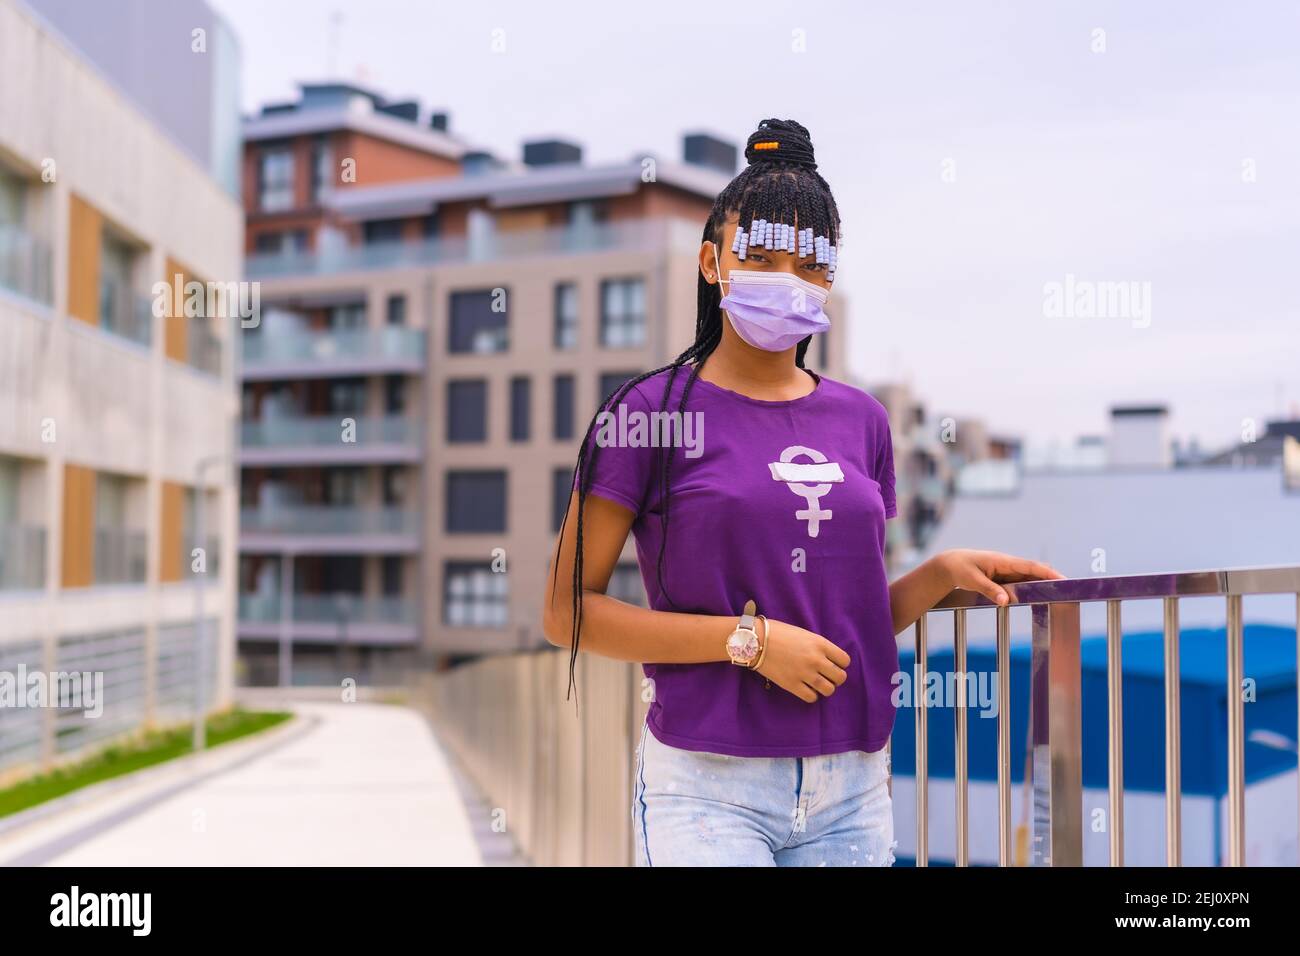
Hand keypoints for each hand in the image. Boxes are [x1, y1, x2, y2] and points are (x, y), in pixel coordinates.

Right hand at [754, 619, 849, 702]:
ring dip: (825, 688)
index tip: (832, 664)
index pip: (845, 660)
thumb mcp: (804, 634)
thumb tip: (828, 660)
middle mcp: (815, 659)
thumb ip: (818, 646)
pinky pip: (811, 698)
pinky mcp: (792, 685)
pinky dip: (811, 695)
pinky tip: (805, 688)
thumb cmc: (778, 633)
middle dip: (835, 678)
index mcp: (820, 644)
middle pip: (840, 677)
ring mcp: (804, 673)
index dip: (840, 663)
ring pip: (829, 690)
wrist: (755, 640)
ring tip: (817, 683)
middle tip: (826, 675)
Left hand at [936, 549, 1063, 605]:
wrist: (950, 564)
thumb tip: (1006, 600)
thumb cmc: (960, 569)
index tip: (1062, 579)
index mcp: (1003, 561)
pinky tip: (1041, 596)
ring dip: (1044, 584)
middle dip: (1052, 579)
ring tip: (1060, 594)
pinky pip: (1021, 582)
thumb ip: (989, 589)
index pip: (1030, 566)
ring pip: (1030, 577)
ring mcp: (1007, 571)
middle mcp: (1008, 564)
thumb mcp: (972, 579)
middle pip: (1035, 571)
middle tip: (1070, 589)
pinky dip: (1032, 588)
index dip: (1047, 573)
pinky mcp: (1004, 577)